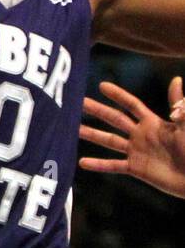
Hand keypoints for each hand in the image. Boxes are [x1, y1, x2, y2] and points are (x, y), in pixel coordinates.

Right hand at [79, 77, 184, 198]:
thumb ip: (178, 105)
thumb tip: (176, 78)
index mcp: (153, 122)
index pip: (131, 105)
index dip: (118, 95)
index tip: (102, 85)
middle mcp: (141, 135)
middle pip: (115, 119)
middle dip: (98, 110)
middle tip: (79, 102)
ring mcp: (137, 152)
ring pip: (109, 140)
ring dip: (92, 134)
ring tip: (73, 129)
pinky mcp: (136, 169)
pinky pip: (113, 165)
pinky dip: (98, 164)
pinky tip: (82, 162)